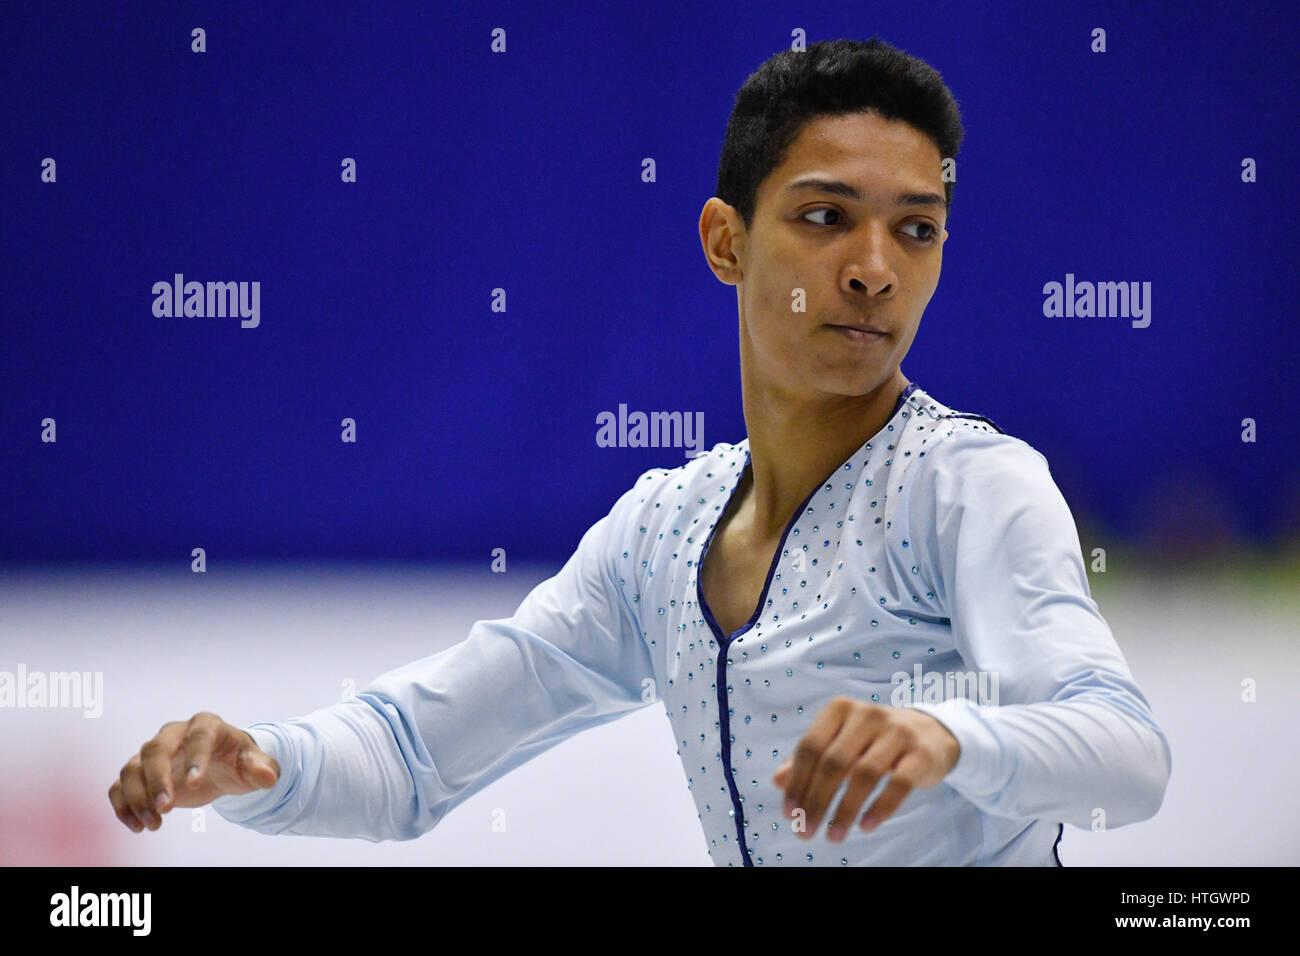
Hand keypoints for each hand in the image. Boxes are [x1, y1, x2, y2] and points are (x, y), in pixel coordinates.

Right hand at [108, 711, 279, 831]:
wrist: (221, 766)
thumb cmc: (238, 761)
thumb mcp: (253, 764)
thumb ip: (261, 768)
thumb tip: (267, 777)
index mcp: (206, 725)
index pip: (198, 735)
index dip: (195, 757)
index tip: (195, 784)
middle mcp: (175, 733)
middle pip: (156, 749)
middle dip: (158, 780)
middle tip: (167, 809)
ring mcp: (153, 752)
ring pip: (132, 767)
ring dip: (138, 797)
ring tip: (154, 824)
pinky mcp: (139, 772)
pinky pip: (120, 784)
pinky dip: (122, 805)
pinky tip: (137, 826)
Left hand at [772, 696, 958, 842]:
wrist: (930, 733)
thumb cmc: (873, 740)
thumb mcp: (840, 742)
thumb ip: (809, 760)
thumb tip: (776, 781)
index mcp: (840, 709)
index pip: (810, 746)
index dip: (797, 782)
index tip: (789, 813)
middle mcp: (868, 715)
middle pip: (834, 762)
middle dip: (816, 801)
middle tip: (805, 832)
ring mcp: (897, 732)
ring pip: (864, 774)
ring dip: (845, 810)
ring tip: (833, 836)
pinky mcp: (921, 754)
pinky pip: (898, 784)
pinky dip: (879, 808)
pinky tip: (865, 826)